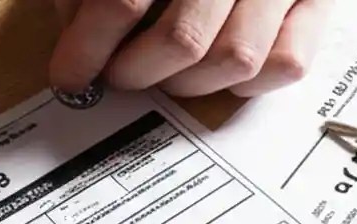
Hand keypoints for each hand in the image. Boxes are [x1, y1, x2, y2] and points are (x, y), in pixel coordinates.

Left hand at [50, 0, 332, 97]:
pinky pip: (288, 61)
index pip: (122, 2)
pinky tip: (214, 72)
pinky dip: (247, 82)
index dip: (86, 47)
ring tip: (160, 75)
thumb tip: (73, 31)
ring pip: (236, 58)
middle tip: (116, 75)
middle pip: (182, 38)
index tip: (69, 72)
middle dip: (136, 71)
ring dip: (186, 83)